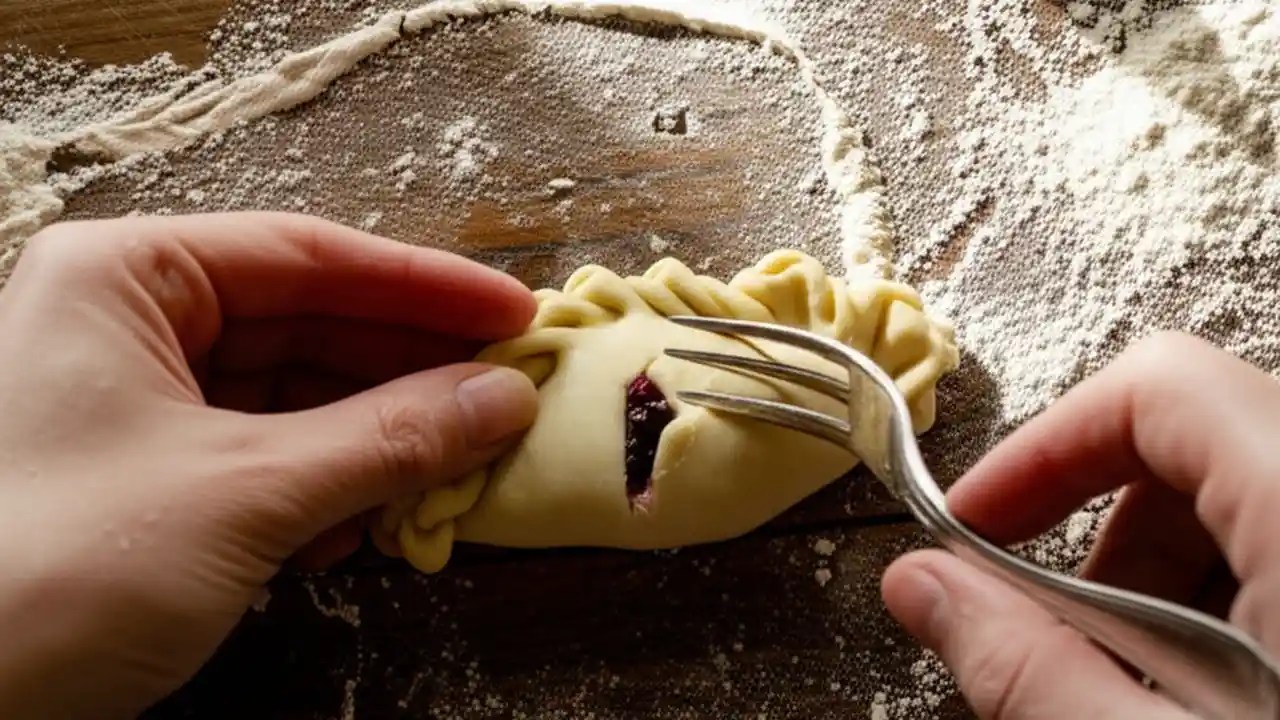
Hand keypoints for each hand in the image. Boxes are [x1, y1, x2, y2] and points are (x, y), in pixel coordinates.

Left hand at [0, 212, 538, 719]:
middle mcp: (126, 322)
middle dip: (406, 370)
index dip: (424, 286)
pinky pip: (262, 453)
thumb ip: (389, 438)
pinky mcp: (145, 474)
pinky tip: (361, 525)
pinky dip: (323, 486)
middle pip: (306, 323)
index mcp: (125, 277)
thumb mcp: (247, 492)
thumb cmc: (55, 569)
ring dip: (373, 439)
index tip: (514, 311)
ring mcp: (132, 400)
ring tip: (449, 470)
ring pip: (290, 395)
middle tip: (504, 391)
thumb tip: (505, 396)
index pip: (308, 257)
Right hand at [882, 332, 1279, 718]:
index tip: (978, 522)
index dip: (1043, 448)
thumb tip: (926, 588)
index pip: (1159, 387)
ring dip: (1155, 575)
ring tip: (1121, 675)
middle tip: (1040, 618)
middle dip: (1093, 526)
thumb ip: (1031, 667)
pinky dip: (1220, 599)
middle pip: (1196, 440)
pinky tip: (1193, 688)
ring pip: (1243, 495)